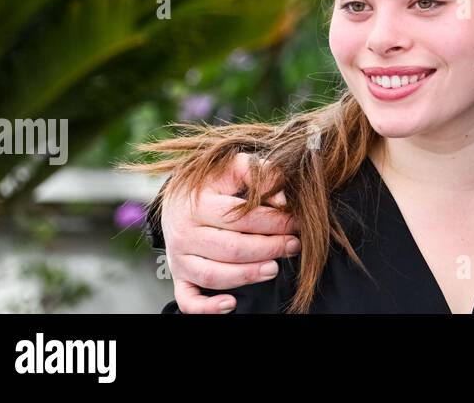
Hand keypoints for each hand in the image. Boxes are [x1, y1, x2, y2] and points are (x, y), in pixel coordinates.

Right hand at [162, 152, 300, 312]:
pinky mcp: (178, 276)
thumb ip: (260, 173)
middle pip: (230, 249)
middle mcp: (183, 233)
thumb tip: (282, 198)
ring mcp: (178, 258)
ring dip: (247, 276)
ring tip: (274, 268)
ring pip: (213, 276)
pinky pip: (187, 299)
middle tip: (293, 246)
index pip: (239, 219)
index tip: (296, 222)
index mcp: (196, 205)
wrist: (178, 195)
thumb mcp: (235, 165)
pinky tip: (230, 304)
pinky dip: (206, 308)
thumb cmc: (214, 181)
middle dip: (268, 249)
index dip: (272, 222)